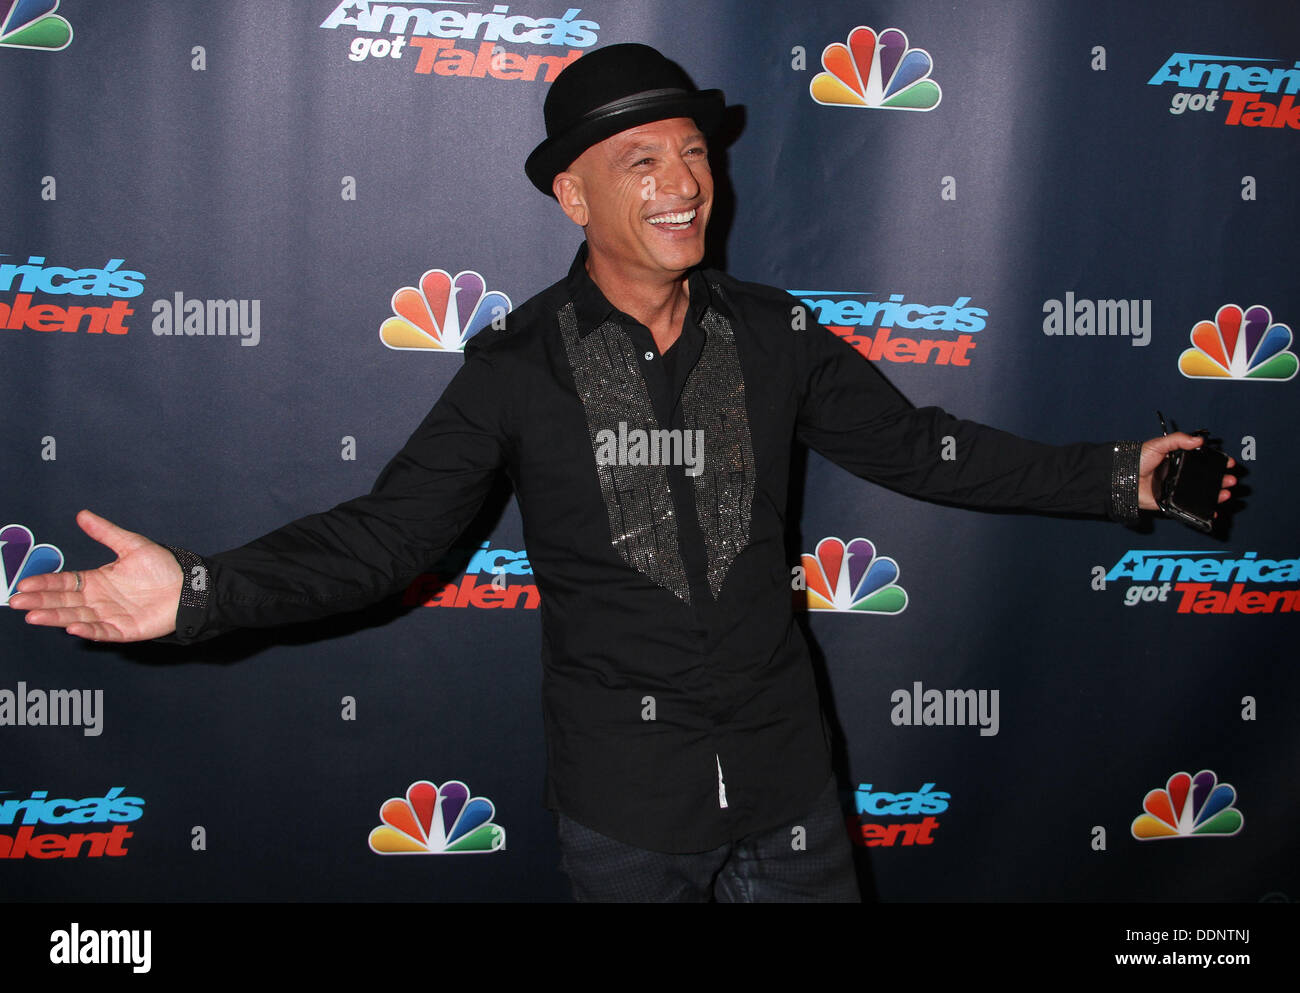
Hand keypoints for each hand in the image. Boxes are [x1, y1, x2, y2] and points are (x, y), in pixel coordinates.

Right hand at [10, 510, 182, 641]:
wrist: (190, 586)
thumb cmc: (164, 567)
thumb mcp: (131, 545)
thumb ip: (105, 532)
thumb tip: (82, 515)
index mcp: (97, 580)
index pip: (64, 582)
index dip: (45, 583)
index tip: (25, 583)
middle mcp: (99, 600)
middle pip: (63, 601)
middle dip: (40, 601)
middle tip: (18, 601)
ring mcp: (110, 616)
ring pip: (76, 616)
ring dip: (55, 616)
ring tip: (34, 615)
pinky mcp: (124, 630)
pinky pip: (102, 631)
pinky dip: (88, 629)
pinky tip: (72, 626)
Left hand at [1138, 433, 1236, 511]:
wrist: (1122, 478)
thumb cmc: (1137, 460)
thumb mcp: (1158, 444)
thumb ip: (1178, 440)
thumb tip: (1199, 440)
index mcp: (1177, 460)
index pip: (1201, 461)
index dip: (1215, 462)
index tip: (1227, 462)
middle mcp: (1177, 475)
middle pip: (1204, 478)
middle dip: (1220, 480)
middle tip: (1231, 480)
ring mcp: (1174, 489)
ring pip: (1199, 493)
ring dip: (1215, 494)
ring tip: (1226, 493)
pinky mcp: (1169, 503)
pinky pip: (1188, 508)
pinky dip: (1201, 511)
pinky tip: (1212, 511)